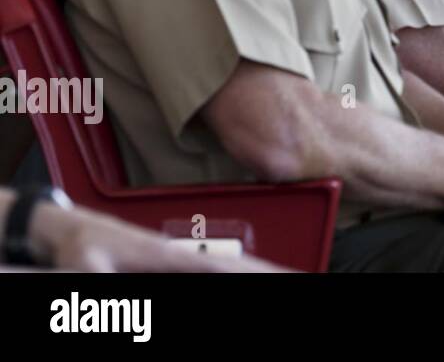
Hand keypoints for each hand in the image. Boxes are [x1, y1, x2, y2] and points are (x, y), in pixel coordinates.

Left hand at [30, 203, 283, 272]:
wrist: (67, 230)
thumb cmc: (76, 242)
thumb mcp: (82, 261)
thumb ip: (98, 276)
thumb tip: (105, 283)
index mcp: (167, 254)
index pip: (226, 266)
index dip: (259, 272)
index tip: (289, 277)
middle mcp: (182, 255)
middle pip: (242, 264)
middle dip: (273, 271)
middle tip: (306, 279)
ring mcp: (180, 260)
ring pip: (233, 266)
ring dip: (260, 271)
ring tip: (288, 277)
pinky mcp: (172, 266)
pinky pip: (215, 272)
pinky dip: (240, 272)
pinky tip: (248, 275)